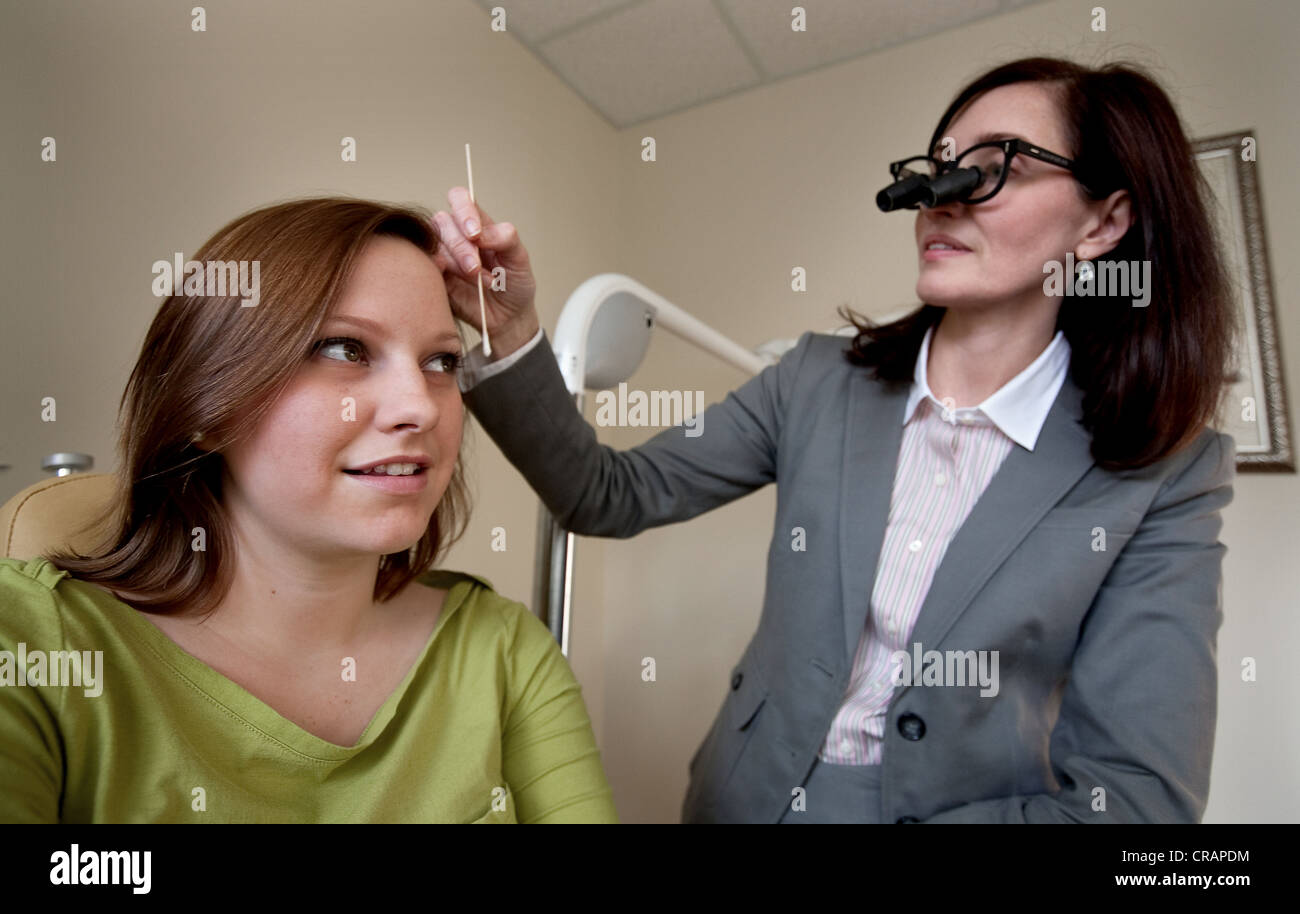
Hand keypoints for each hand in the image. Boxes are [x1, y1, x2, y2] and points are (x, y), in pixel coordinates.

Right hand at [432, 187, 539, 357]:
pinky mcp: (434, 274)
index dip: (463, 210)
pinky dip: (440, 270)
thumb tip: (480, 232)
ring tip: (477, 279)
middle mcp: (456, 234)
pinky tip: (454, 282)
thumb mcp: (520, 258)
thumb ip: (506, 238)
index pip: (460, 198)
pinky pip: (426, 264)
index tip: (476, 234)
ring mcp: (443, 254)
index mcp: (477, 223)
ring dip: (456, 262)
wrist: (508, 317)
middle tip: (476, 269)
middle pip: (443, 221)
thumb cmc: (514, 284)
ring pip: (435, 243)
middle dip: (462, 246)